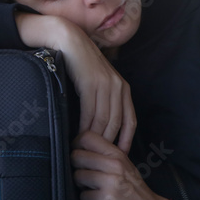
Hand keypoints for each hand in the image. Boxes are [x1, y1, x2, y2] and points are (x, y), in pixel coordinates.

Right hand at [16, 13, 135, 152]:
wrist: (69, 42)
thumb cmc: (81, 64)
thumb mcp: (98, 82)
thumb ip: (103, 101)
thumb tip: (100, 126)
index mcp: (124, 89)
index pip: (130, 122)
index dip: (125, 141)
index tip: (118, 156)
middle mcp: (118, 87)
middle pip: (116, 124)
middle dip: (107, 144)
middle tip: (96, 158)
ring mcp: (105, 85)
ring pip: (103, 120)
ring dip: (93, 138)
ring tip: (84, 150)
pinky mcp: (91, 83)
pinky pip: (90, 112)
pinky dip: (84, 127)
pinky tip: (78, 136)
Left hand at [71, 131, 181, 199]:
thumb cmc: (135, 189)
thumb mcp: (124, 165)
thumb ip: (105, 155)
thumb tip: (80, 149)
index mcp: (117, 154)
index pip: (87, 136)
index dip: (77, 145)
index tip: (79, 154)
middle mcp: (114, 165)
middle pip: (77, 156)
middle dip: (77, 168)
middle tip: (85, 176)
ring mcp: (111, 181)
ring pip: (78, 176)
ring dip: (81, 186)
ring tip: (93, 189)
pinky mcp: (107, 199)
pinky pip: (83, 196)